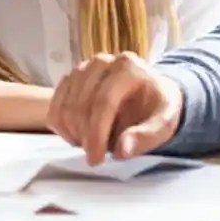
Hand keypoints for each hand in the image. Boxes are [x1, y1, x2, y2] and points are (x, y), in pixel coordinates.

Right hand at [47, 52, 182, 165]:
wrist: (149, 93)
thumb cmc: (156, 108)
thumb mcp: (164, 124)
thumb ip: (146, 137)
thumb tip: (122, 150)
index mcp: (128, 67)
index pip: (104, 101)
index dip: (96, 133)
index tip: (96, 158)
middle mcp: (102, 62)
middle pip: (81, 104)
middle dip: (85, 137)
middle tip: (96, 157)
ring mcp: (82, 68)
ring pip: (65, 105)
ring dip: (73, 133)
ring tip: (90, 146)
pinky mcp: (69, 79)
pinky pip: (55, 105)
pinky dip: (61, 126)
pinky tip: (77, 137)